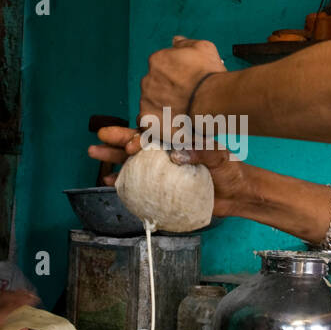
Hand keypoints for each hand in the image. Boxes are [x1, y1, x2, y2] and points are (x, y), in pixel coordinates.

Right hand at [87, 125, 255, 217]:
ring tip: (94, 154)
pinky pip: (138, 185)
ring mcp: (162, 173)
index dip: (137, 137)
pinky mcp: (161, 191)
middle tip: (97, 141)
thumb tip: (176, 155)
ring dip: (112, 160)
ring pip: (132, 164)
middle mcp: (166, 155)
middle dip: (115, 143)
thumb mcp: (219, 155)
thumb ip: (201, 151)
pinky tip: (109, 181)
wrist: (236, 193)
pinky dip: (122, 183)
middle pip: (135, 146)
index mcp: (176, 142)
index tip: (128, 143)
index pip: (151, 136)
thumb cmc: (229, 170)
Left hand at [139, 36, 225, 129]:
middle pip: (154, 85)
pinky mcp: (147, 120)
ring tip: (182, 112)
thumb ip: (185, 44)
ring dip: (163, 106)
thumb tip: (175, 40)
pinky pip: (147, 121)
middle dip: (167, 90)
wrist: (213, 100)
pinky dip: (156, 123)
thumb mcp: (203, 48)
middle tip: (185, 97)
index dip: (174, 75)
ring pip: (152, 103)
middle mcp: (147, 79)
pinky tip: (171, 122)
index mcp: (157, 61)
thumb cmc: (209, 74)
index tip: (186, 81)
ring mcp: (146, 100)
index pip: (160, 66)